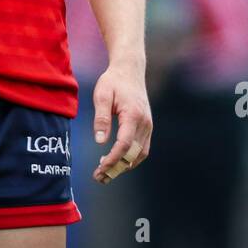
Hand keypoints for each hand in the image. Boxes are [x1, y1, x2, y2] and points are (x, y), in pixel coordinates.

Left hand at [90, 61, 152, 183]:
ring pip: (140, 154)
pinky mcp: (147, 127)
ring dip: (124, 166)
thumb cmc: (113, 81)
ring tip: (106, 174)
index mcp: (133, 115)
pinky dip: (131, 159)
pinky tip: (117, 162)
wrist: (129, 70)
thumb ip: (101, 118)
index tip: (100, 169)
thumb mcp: (102, 95)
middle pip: (133, 154)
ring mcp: (148, 126)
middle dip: (116, 168)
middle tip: (99, 177)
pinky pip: (142, 149)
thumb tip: (99, 141)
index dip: (113, 159)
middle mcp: (144, 123)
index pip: (125, 144)